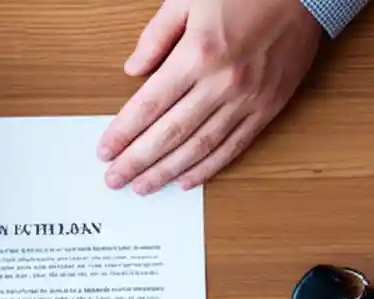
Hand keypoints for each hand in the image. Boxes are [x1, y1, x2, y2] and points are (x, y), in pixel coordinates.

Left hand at [99, 0, 321, 192]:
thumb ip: (157, 35)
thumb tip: (132, 69)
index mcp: (197, 54)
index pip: (149, 105)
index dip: (124, 133)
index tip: (105, 151)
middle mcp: (222, 82)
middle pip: (169, 134)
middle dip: (137, 161)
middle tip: (115, 180)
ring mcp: (247, 99)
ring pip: (199, 147)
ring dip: (167, 171)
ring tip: (143, 187)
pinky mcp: (268, 107)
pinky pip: (233, 146)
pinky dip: (208, 168)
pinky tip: (186, 180)